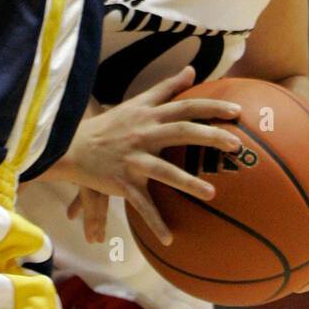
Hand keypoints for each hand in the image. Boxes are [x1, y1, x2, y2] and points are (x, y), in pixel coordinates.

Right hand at [61, 66, 241, 245]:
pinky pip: (141, 204)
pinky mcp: (122, 182)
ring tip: (212, 194)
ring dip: (188, 183)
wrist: (72, 145)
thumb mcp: (137, 103)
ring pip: (164, 170)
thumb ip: (166, 88)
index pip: (185, 105)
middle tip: (236, 146)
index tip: (237, 111)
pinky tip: (170, 238)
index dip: (211, 106)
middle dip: (209, 137)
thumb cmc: (110, 124)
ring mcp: (133, 159)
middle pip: (181, 131)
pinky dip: (155, 222)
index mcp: (149, 115)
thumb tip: (192, 70)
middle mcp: (143, 134)